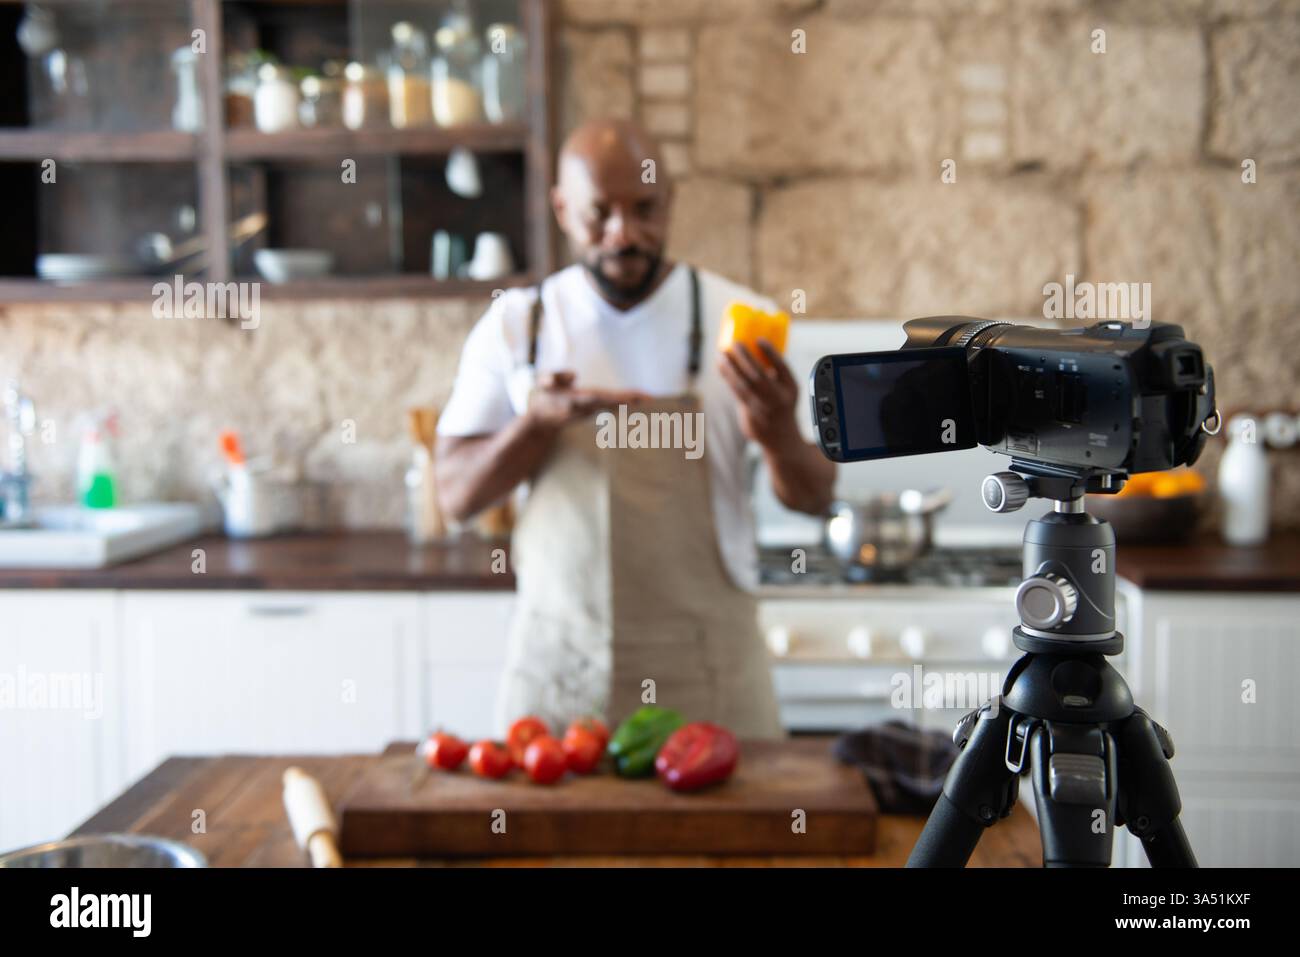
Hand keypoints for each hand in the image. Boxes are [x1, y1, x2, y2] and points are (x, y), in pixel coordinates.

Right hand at [526, 370, 648, 432]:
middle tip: (647, 397)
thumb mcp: (543, 383)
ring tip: (648, 397)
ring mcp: (590, 409)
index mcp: (575, 401)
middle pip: (609, 402)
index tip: (628, 398)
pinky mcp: (593, 408)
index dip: (612, 398)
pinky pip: (612, 404)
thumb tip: (574, 374)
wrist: (542, 419)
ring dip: (630, 400)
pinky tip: (641, 398)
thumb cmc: (544, 398)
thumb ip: (554, 377)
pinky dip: (626, 400)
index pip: (596, 398)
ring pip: (612, 404)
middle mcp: (586, 407)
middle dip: (626, 399)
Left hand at [717, 340, 800, 450]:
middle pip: (759, 376)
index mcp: (790, 389)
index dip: (771, 353)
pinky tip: (721, 366)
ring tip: (722, 354)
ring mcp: (762, 409)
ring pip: (744, 386)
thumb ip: (775, 372)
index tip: (759, 340)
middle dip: (746, 358)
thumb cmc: (782, 404)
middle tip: (736, 343)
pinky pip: (736, 393)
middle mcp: (777, 399)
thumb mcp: (787, 388)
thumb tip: (755, 348)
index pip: (782, 368)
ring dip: (731, 368)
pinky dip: (728, 378)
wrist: (781, 437)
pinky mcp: (749, 415)